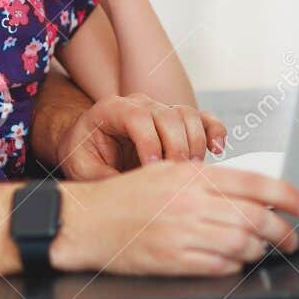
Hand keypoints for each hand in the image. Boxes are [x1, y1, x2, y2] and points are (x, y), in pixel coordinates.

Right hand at [51, 161, 298, 275]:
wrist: (87, 221)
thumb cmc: (126, 196)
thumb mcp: (168, 171)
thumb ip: (207, 179)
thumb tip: (249, 192)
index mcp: (193, 175)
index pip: (256, 184)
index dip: (288, 196)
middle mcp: (192, 202)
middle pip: (256, 219)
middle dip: (283, 233)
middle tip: (291, 240)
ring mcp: (183, 233)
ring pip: (242, 245)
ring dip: (258, 251)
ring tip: (259, 251)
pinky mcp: (174, 260)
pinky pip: (220, 266)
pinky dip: (234, 265)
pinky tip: (234, 262)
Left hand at [53, 93, 227, 179]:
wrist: (84, 143)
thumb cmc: (82, 154)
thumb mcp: (82, 169)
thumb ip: (104, 178)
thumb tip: (130, 194)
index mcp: (111, 109)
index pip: (138, 117)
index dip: (149, 142)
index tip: (151, 168)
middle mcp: (138, 104)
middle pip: (168, 115)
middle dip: (175, 148)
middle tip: (175, 176)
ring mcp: (159, 109)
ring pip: (188, 115)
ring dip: (194, 144)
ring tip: (190, 171)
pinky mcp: (175, 121)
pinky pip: (201, 118)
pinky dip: (213, 130)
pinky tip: (217, 149)